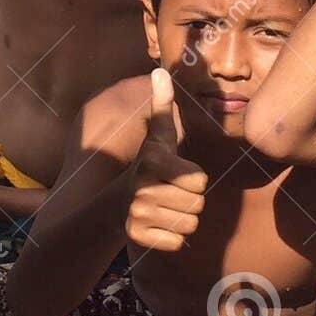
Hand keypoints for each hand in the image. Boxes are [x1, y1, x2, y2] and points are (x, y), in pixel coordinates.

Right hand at [126, 68, 208, 252]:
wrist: (115, 204)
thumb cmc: (148, 165)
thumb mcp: (157, 137)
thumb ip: (162, 105)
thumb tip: (159, 72)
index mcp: (153, 162)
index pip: (200, 180)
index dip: (193, 178)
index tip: (174, 174)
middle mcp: (143, 188)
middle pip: (198, 204)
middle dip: (189, 200)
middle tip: (168, 192)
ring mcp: (139, 215)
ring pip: (190, 225)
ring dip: (181, 219)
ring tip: (164, 208)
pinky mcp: (139, 238)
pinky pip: (178, 243)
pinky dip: (172, 238)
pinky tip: (157, 225)